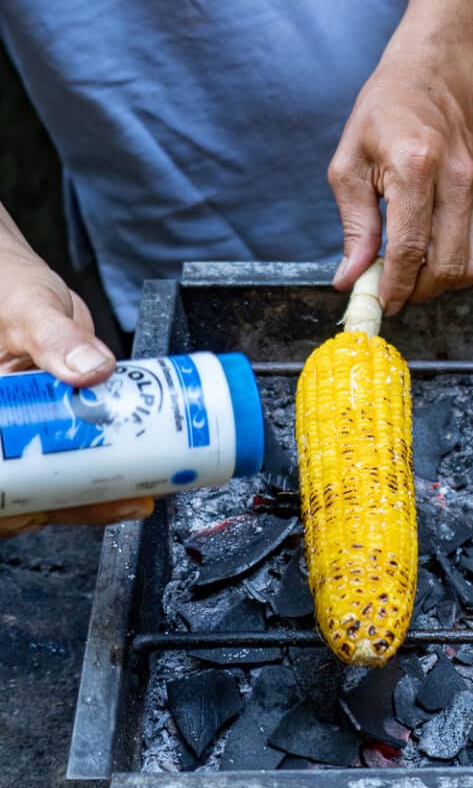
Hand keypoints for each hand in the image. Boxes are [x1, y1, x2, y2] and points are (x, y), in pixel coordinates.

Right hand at [0, 250, 152, 539]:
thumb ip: (55, 336)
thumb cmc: (3, 288)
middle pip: (26, 489)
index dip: (18, 506)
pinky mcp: (58, 421)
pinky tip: (140, 464)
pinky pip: (79, 450)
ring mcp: (27, 429)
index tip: (52, 508)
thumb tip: (91, 370)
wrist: (16, 279)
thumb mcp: (26, 308)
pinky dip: (108, 462)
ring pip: (54, 479)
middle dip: (71, 502)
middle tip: (124, 499)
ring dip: (95, 491)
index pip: (0, 481)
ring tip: (142, 489)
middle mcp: (3, 430)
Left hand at [328, 55, 472, 312]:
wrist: (433, 77)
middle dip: (419, 291)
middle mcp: (456, 177)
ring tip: (416, 277)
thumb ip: (354, 225)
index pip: (411, 246)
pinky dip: (464, 269)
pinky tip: (437, 261)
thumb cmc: (384, 113)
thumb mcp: (349, 163)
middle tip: (393, 291)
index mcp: (415, 164)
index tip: (380, 301)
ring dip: (444, 285)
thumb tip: (351, 278)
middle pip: (448, 263)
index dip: (395, 285)